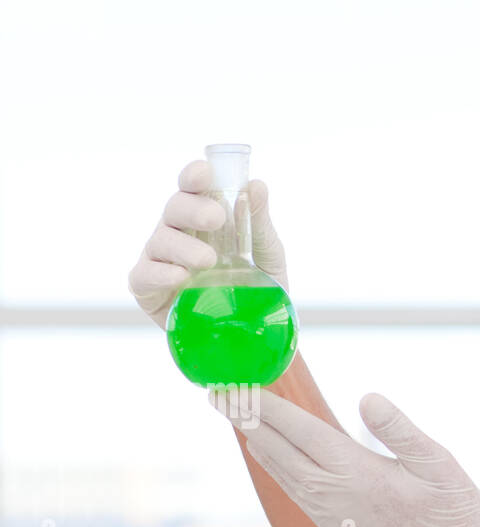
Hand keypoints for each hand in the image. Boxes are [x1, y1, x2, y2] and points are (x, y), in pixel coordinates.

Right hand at [128, 159, 287, 328]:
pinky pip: (144, 275)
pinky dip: (160, 273)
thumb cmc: (258, 286)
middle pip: (173, 209)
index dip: (193, 177)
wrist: (255, 334)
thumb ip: (259, 222)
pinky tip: (180, 277)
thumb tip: (256, 185)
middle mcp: (178, 234)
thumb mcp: (267, 254)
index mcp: (202, 218)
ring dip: (184, 247)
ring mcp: (160, 260)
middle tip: (217, 219)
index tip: (204, 173)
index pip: (191, 189)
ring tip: (209, 260)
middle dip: (192, 209)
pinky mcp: (149, 290)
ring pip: (160, 241)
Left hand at [220, 389, 479, 526]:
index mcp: (356, 473)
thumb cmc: (456, 517)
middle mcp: (334, 496)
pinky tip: (275, 459)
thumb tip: (366, 398)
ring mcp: (332, 517)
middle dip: (248, 420)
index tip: (237, 382)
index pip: (299, 430)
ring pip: (282, 475)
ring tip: (239, 420)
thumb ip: (401, 430)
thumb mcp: (442, 465)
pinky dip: (278, 470)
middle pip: (278, 451)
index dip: (266, 405)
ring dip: (259, 444)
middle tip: (218, 392)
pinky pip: (295, 494)